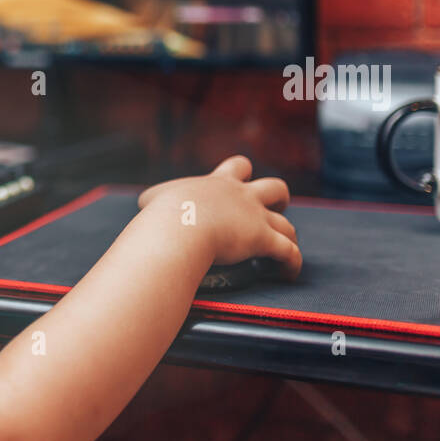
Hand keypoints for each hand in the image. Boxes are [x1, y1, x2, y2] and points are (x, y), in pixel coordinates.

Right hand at [137, 155, 301, 278]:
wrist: (178, 227)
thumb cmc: (162, 214)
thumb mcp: (156, 197)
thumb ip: (157, 198)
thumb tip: (147, 203)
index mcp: (218, 183)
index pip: (238, 166)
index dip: (242, 174)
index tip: (239, 184)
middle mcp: (242, 196)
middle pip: (275, 188)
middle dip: (278, 198)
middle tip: (274, 209)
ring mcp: (255, 217)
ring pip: (287, 224)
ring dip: (289, 235)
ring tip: (287, 247)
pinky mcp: (262, 239)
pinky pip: (288, 252)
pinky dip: (292, 263)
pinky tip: (289, 273)